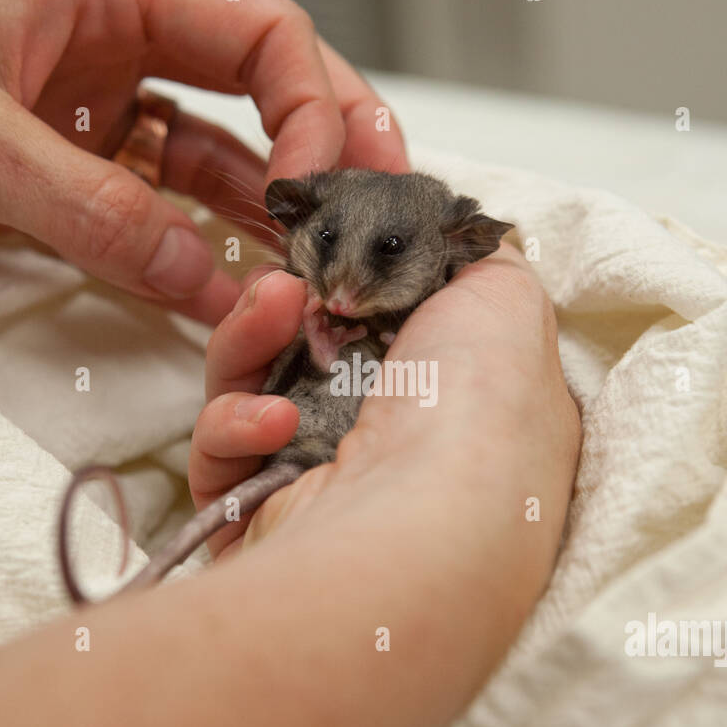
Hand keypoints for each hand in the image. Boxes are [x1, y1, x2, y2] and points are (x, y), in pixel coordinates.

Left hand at [0, 0, 407, 322]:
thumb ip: (92, 214)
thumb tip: (198, 282)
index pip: (258, 29)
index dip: (311, 104)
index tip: (319, 185)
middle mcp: (110, 33)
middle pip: (259, 82)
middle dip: (324, 142)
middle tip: (380, 202)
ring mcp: (93, 98)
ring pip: (213, 149)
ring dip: (265, 206)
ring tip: (314, 260)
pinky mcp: (69, 154)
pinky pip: (157, 196)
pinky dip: (195, 238)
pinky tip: (227, 276)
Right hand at [189, 246, 580, 587]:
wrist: (426, 523)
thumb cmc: (481, 407)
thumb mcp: (506, 293)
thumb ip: (469, 251)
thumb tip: (447, 233)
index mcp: (447, 389)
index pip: (377, 311)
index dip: (345, 255)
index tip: (319, 203)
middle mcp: (385, 437)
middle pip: (305, 339)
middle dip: (289, 290)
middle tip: (290, 265)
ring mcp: (318, 478)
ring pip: (252, 383)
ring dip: (254, 337)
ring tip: (276, 309)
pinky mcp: (256, 513)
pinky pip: (220, 448)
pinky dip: (238, 423)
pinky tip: (276, 422)